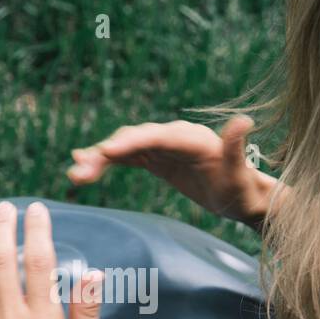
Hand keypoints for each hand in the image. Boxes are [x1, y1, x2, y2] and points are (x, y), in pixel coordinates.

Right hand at [67, 116, 278, 227]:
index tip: (106, 151)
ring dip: (99, 160)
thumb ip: (237, 148)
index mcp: (193, 138)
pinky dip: (106, 162)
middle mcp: (175, 137)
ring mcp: (164, 147)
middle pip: (135, 140)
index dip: (131, 141)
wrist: (245, 197)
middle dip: (106, 154)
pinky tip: (84, 166)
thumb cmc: (244, 189)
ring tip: (75, 175)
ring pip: (126, 148)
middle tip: (80, 170)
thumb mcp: (241, 174)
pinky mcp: (157, 158)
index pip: (157, 136)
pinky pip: (127, 157)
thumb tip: (244, 121)